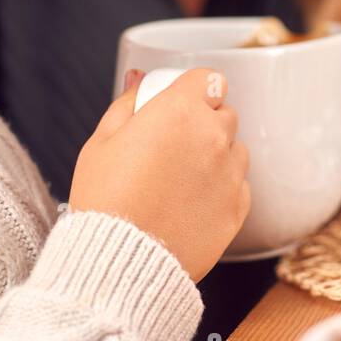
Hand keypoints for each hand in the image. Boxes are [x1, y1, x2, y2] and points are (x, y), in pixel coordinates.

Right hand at [69, 68, 249, 280]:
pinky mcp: (238, 207)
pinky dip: (221, 188)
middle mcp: (213, 137)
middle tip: (171, 147)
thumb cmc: (105, 200)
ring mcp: (230, 173)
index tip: (180, 104)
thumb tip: (139, 79)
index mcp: (180, 111)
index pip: (209, 79)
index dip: (194, 90)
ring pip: (235, 149)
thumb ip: (127, 104)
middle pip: (224, 113)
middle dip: (203, 123)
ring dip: (216, 155)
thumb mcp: (101, 142)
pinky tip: (190, 202)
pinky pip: (238, 184)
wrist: (120, 261)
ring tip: (179, 180)